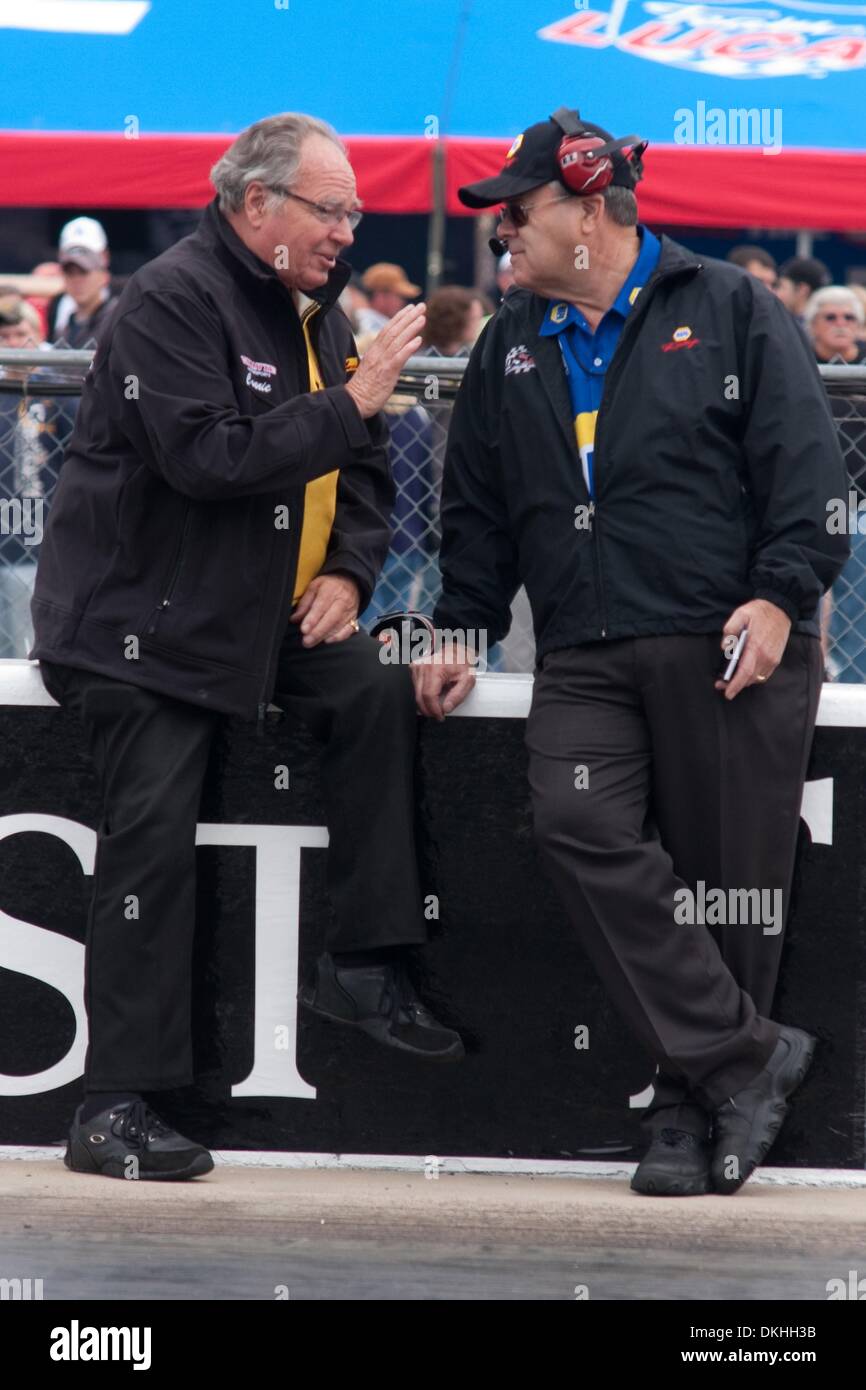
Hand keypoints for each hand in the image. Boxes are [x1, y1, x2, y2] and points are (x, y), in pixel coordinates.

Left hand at [290, 573, 360, 646]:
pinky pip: (348, 630)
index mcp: (331, 590)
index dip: (312, 619)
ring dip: (324, 636)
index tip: (304, 629)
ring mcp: (350, 611)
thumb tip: (295, 619)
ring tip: (311, 642)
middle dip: (318, 632)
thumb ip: (304, 603)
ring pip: (338, 626)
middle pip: (331, 618)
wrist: (351, 583)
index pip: (321, 606)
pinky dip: (338, 637)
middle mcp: (343, 601)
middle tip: (306, 641)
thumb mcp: (314, 587)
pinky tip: (327, 640)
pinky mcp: (354, 619)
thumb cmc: (329, 586)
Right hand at [345, 303, 425, 417]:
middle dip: (408, 317)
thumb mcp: (372, 369)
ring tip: (422, 318)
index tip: (409, 309)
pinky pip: (399, 357)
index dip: (399, 317)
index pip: (387, 329)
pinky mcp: (387, 373)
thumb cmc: (363, 389)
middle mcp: (377, 353)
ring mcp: (382, 362)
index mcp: (373, 351)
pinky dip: (409, 347)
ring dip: (411, 328)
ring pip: (397, 340)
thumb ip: (382, 360)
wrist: (354, 402)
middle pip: (393, 330)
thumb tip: (393, 356)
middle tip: (421, 306)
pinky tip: (418, 340)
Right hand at [412, 653, 475, 720]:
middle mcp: (422, 667)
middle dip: (429, 710)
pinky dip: (424, 695)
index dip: (434, 710)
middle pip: (419, 697)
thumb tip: (446, 708)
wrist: (455, 648)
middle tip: (439, 714)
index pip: (429, 696)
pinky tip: (434, 692)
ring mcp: (416, 667)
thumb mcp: (467, 680)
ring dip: (426, 703)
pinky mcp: (413, 669)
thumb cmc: (461, 661)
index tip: (440, 716)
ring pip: (416, 694)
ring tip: (439, 700)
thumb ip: (457, 696)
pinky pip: (416, 688)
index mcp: (435, 668)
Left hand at [715, 599, 791, 700]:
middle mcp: (766, 656)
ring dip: (744, 682)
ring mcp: (773, 659)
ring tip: (731, 679)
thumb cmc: (759, 612)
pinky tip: (745, 673)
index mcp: (756, 646)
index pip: (745, 672)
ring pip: (756, 679)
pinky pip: (764, 675)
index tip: (727, 693)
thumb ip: (730, 630)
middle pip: (749, 679)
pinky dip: (753, 677)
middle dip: (735, 685)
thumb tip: (725, 647)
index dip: (735, 684)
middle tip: (721, 685)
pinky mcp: (776, 659)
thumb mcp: (741, 614)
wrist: (781, 609)